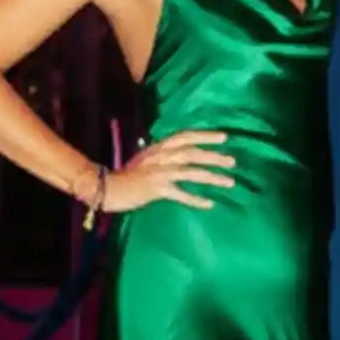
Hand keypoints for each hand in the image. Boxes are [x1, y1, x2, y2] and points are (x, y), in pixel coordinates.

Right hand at [103, 130, 234, 211]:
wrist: (106, 187)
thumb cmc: (125, 176)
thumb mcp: (145, 160)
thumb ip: (161, 157)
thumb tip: (178, 156)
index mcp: (159, 148)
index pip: (185, 136)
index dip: (205, 136)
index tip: (223, 137)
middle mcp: (162, 156)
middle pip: (193, 152)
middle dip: (214, 156)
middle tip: (232, 161)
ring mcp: (160, 172)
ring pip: (191, 171)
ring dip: (212, 176)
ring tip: (229, 182)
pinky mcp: (157, 189)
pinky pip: (181, 194)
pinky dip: (195, 199)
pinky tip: (209, 204)